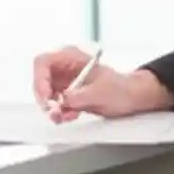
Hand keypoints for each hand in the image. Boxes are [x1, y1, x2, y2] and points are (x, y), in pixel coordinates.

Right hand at [32, 46, 173, 121]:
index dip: (40, 79)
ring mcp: (66, 81)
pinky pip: (56, 104)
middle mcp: (65, 67)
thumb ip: (80, 95)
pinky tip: (70, 116)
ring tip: (64, 116)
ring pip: (46, 94)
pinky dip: (60, 113)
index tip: (46, 97)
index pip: (43, 63)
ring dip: (52, 108)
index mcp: (71, 57)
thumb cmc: (122, 87)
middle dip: (44, 97)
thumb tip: (64, 100)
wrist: (133, 97)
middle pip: (41, 79)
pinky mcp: (69, 95)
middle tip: (52, 111)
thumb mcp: (101, 91)